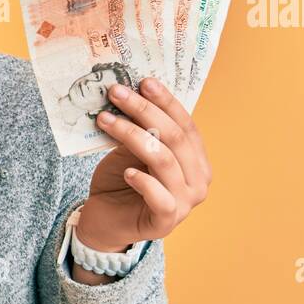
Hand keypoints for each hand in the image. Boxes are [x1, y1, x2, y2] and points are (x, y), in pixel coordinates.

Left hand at [73, 76, 211, 251]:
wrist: (105, 221)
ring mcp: (185, 203)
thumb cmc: (122, 182)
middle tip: (118, 93)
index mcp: (196, 160)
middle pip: (174, 138)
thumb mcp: (131, 150)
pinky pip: (159, 197)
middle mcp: (198, 181)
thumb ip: (140, 130)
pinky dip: (143, 181)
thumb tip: (130, 93)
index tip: (144, 82)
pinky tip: (127, 172)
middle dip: (144, 111)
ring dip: (132, 136)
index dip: (166, 102)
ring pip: (164, 161)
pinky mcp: (166, 222)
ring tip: (106, 120)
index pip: (185, 125)